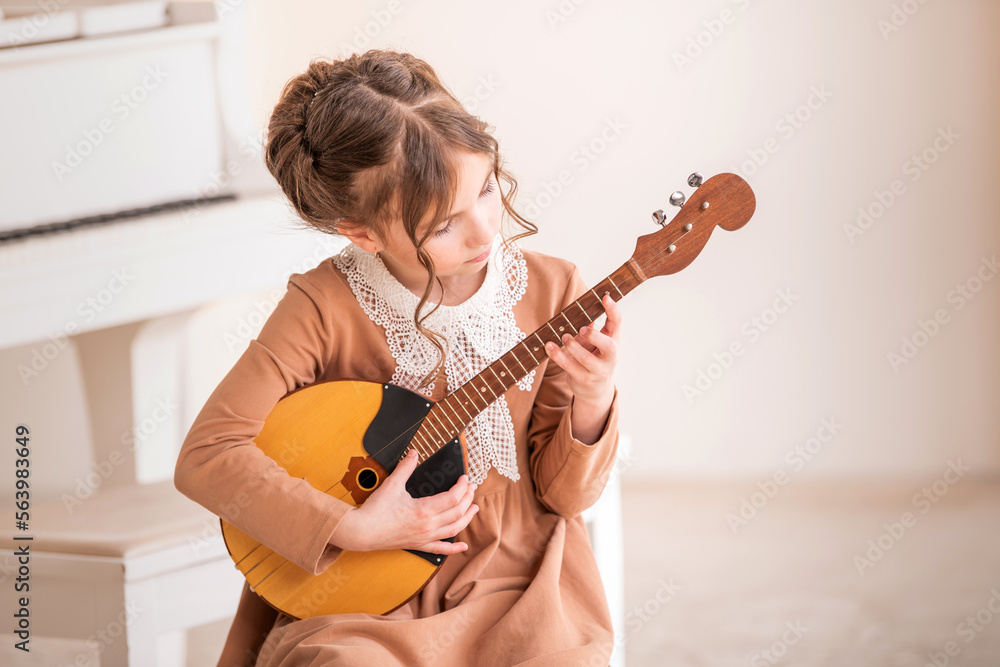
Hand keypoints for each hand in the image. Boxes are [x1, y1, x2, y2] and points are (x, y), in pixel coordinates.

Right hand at [330, 450, 478, 554]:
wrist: (362, 532)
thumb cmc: (376, 509)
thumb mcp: (392, 484)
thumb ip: (405, 467)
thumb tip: (414, 453)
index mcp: (425, 510)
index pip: (453, 497)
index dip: (462, 487)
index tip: (464, 478)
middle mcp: (429, 526)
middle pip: (458, 512)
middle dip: (468, 498)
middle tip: (472, 488)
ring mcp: (425, 537)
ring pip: (454, 529)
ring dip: (467, 518)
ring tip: (475, 509)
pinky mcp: (419, 544)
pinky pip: (441, 548)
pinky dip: (454, 548)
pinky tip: (463, 547)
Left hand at [544, 294, 621, 405]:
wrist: (595, 390)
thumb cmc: (594, 358)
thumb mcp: (595, 342)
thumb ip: (590, 326)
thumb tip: (581, 308)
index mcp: (614, 342)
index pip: (617, 324)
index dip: (613, 310)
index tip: (605, 297)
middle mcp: (610, 358)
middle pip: (609, 347)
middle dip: (595, 336)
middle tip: (582, 329)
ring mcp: (597, 371)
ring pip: (586, 359)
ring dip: (573, 346)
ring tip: (564, 336)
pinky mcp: (583, 379)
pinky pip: (569, 367)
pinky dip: (557, 356)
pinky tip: (549, 346)